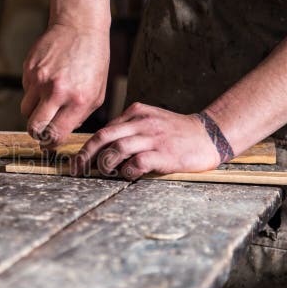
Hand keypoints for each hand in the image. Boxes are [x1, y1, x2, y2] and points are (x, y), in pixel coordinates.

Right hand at [21, 23, 109, 148]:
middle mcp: (57, 91)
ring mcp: (40, 79)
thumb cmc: (93, 61)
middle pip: (34, 127)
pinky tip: (47, 78)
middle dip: (36, 134)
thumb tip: (60, 133)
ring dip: (34, 111)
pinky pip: (25, 91)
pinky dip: (33, 91)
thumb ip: (80, 116)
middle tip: (40, 131)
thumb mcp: (97, 92)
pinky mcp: (29, 69)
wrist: (80, 27)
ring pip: (25, 110)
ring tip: (46, 100)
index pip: (56, 134)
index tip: (49, 144)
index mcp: (78, 100)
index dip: (50, 144)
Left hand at [71, 103, 221, 178]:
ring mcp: (153, 137)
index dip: (87, 147)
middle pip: (104, 137)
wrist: (209, 135)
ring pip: (116, 149)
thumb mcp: (150, 120)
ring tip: (105, 172)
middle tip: (77, 169)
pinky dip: (127, 171)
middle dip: (86, 155)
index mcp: (136, 112)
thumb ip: (128, 128)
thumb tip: (101, 148)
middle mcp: (142, 123)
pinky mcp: (164, 153)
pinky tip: (128, 174)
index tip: (77, 162)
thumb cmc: (176, 133)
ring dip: (105, 164)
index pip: (104, 129)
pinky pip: (137, 163)